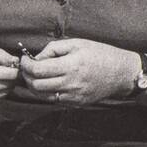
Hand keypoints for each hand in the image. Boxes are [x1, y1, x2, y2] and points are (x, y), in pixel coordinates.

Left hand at [20, 38, 135, 105]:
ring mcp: (73, 95)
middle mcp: (71, 82)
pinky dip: (47, 92)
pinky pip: (54, 100)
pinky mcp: (75, 103)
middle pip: (36, 85)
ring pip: (42, 95)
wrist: (122, 73)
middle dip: (27, 76)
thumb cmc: (101, 54)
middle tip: (27, 68)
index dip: (26, 65)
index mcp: (71, 64)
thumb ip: (55, 48)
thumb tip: (38, 57)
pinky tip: (50, 82)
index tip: (24, 59)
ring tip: (36, 75)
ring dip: (34, 86)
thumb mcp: (79, 43)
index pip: (38, 69)